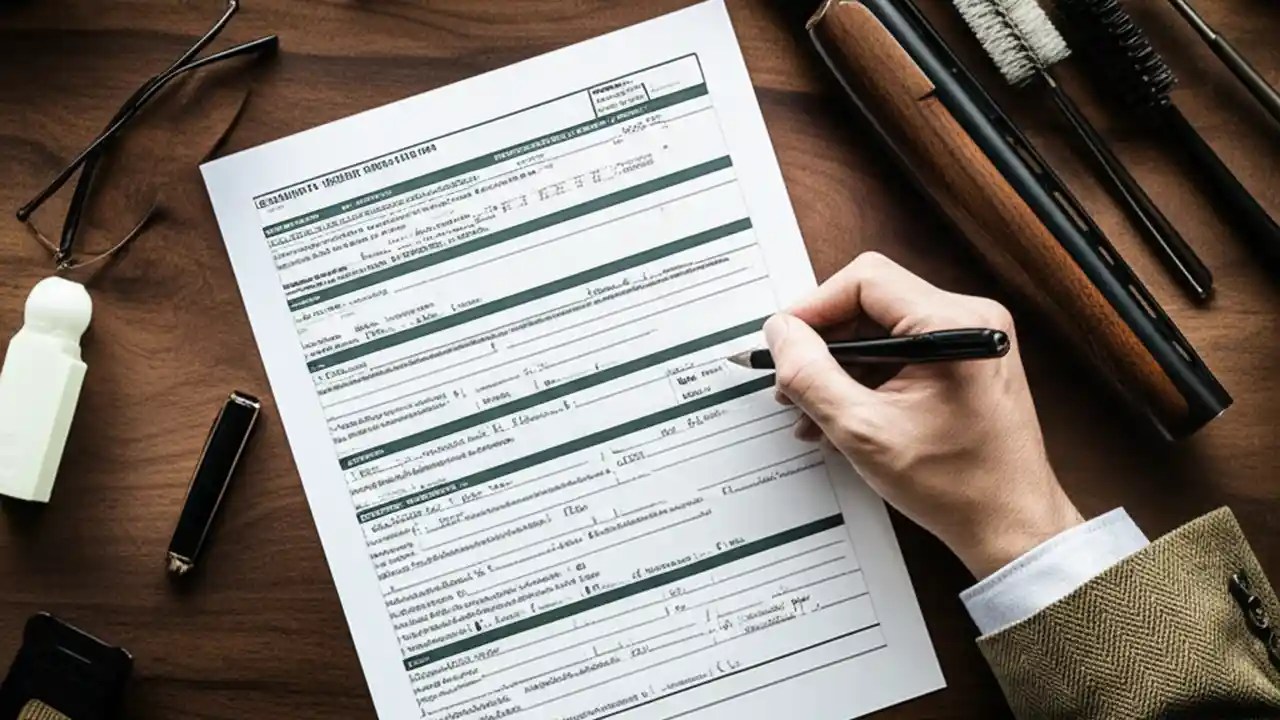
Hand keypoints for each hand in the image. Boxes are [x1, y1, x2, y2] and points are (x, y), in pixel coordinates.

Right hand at [765, 252, 1081, 578]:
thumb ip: (811, 376)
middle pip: (869, 303)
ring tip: (812, 411)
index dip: (813, 308)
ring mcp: (968, 339)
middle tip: (790, 384)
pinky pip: (898, 351)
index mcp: (953, 323)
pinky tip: (841, 416)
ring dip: (838, 368)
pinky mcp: (962, 360)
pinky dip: (864, 380)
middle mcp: (968, 319)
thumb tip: (781, 334)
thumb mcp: (863, 431)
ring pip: (879, 330)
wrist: (1010, 525)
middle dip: (822, 346)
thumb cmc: (959, 485)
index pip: (864, 280)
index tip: (783, 341)